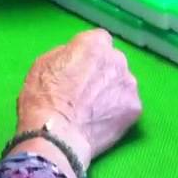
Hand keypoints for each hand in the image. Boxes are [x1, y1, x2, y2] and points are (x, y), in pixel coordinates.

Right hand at [16, 29, 142, 171]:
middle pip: (112, 61)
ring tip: (94, 109)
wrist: (57, 136)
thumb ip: (66, 54)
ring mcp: (129, 84)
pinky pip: (126, 105)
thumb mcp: (43, 64)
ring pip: (121, 82)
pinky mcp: (135, 108)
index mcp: (94, 43)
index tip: (78, 68)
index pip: (98, 41)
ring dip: (111, 91)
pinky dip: (117, 111)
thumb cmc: (43, 98)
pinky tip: (101, 122)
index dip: (88, 55)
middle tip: (85, 91)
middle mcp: (118, 58)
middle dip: (102, 72)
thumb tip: (75, 57)